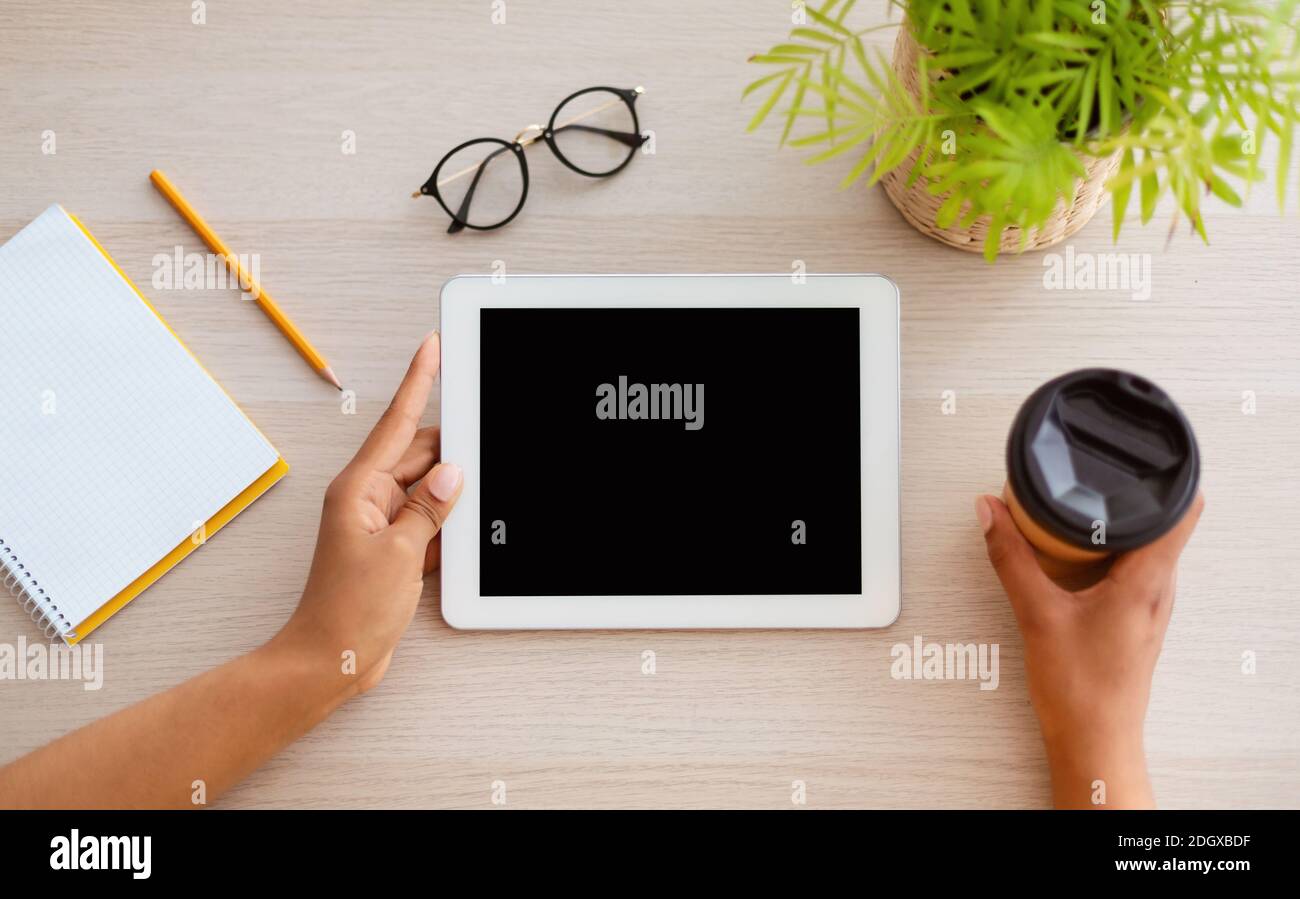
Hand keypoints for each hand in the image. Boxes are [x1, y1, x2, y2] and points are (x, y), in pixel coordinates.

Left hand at [272, 332, 461, 695]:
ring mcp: (381, 527)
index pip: (396, 423)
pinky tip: (468, 528)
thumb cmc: (347, 611)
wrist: (330, 661)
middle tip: (487, 433)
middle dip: (453, 449)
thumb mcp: (399, 553)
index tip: (432, 347)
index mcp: (359, 489)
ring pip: (428, 492)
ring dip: (453, 494)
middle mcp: (368, 501)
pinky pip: (429, 523)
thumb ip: (430, 509)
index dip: (418, 382)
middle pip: (420, 457)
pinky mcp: (394, 552)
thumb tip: (452, 474)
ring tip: (482, 491)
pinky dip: (449, 525)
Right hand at [975, 492, 1203, 808]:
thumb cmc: (1081, 688)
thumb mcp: (1036, 613)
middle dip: (1124, 496)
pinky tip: (1072, 557)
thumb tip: (990, 511)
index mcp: (1149, 578)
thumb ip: (1010, 557)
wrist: (1094, 741)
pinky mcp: (1134, 619)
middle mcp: (1159, 588)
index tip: (1135, 456)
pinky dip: (1104, 553)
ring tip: (1074, 512)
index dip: (1164, 477)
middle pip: (1158, 522)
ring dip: (1112, 526)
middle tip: (1087, 478)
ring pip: (1141, 546)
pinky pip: (1128, 569)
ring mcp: (1150, 605)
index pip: (1182, 510)